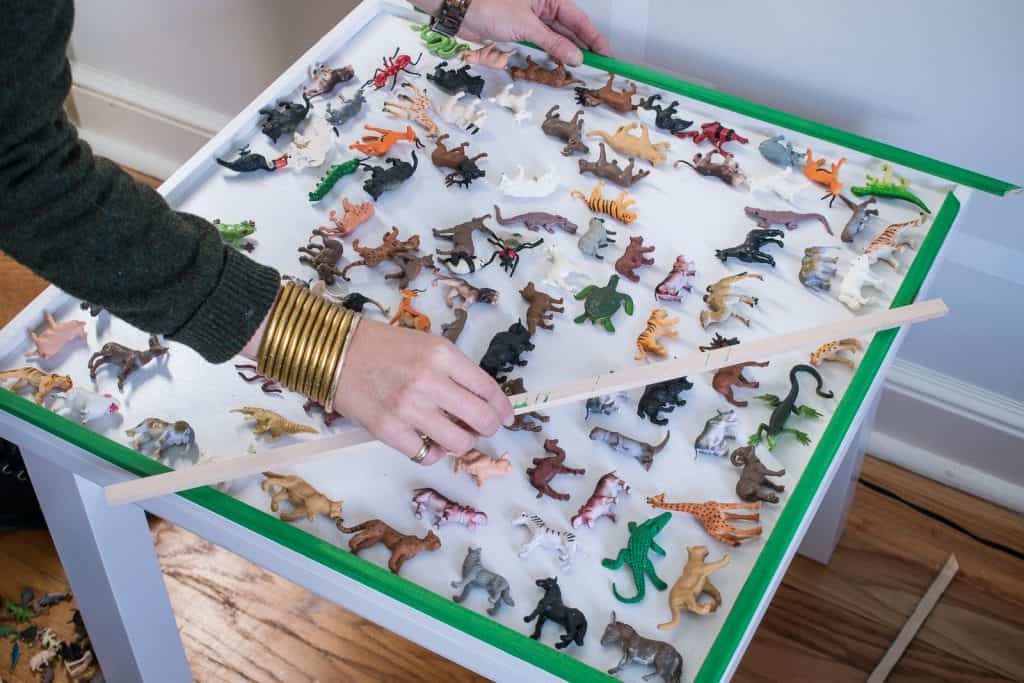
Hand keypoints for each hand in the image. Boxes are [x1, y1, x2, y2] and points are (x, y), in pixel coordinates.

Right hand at [332, 319, 513, 464]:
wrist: (335, 352)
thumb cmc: (383, 346)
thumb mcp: (427, 345)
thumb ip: (455, 370)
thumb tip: (482, 401)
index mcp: (443, 355)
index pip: (488, 389)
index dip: (503, 408)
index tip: (506, 416)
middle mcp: (430, 381)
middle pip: (481, 419)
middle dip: (489, 428)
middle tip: (485, 429)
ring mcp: (409, 408)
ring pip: (459, 443)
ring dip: (464, 443)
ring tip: (456, 436)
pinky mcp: (388, 430)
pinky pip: (427, 455)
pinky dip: (434, 453)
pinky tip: (429, 442)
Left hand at [457, 0, 609, 65]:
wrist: (460, 9)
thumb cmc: (490, 7)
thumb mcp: (526, 26)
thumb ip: (553, 43)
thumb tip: (576, 57)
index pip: (578, 19)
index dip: (593, 38)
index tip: (605, 54)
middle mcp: (543, 5)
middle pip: (569, 29)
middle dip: (582, 47)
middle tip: (598, 66)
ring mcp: (531, 18)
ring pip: (556, 37)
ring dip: (567, 52)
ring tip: (581, 68)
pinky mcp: (520, 29)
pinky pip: (541, 42)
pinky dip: (551, 52)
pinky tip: (560, 62)